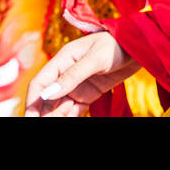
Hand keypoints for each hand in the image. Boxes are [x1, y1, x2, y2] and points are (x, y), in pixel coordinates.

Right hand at [24, 32, 138, 116]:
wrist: (139, 46)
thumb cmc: (116, 44)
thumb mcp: (95, 59)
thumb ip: (72, 76)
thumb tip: (47, 95)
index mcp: (62, 60)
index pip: (39, 83)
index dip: (32, 102)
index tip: (30, 118)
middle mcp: (66, 73)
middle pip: (47, 99)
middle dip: (42, 113)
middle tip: (43, 125)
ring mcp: (77, 85)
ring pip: (59, 106)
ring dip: (55, 117)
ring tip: (53, 125)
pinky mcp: (89, 94)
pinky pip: (74, 110)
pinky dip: (68, 118)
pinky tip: (65, 123)